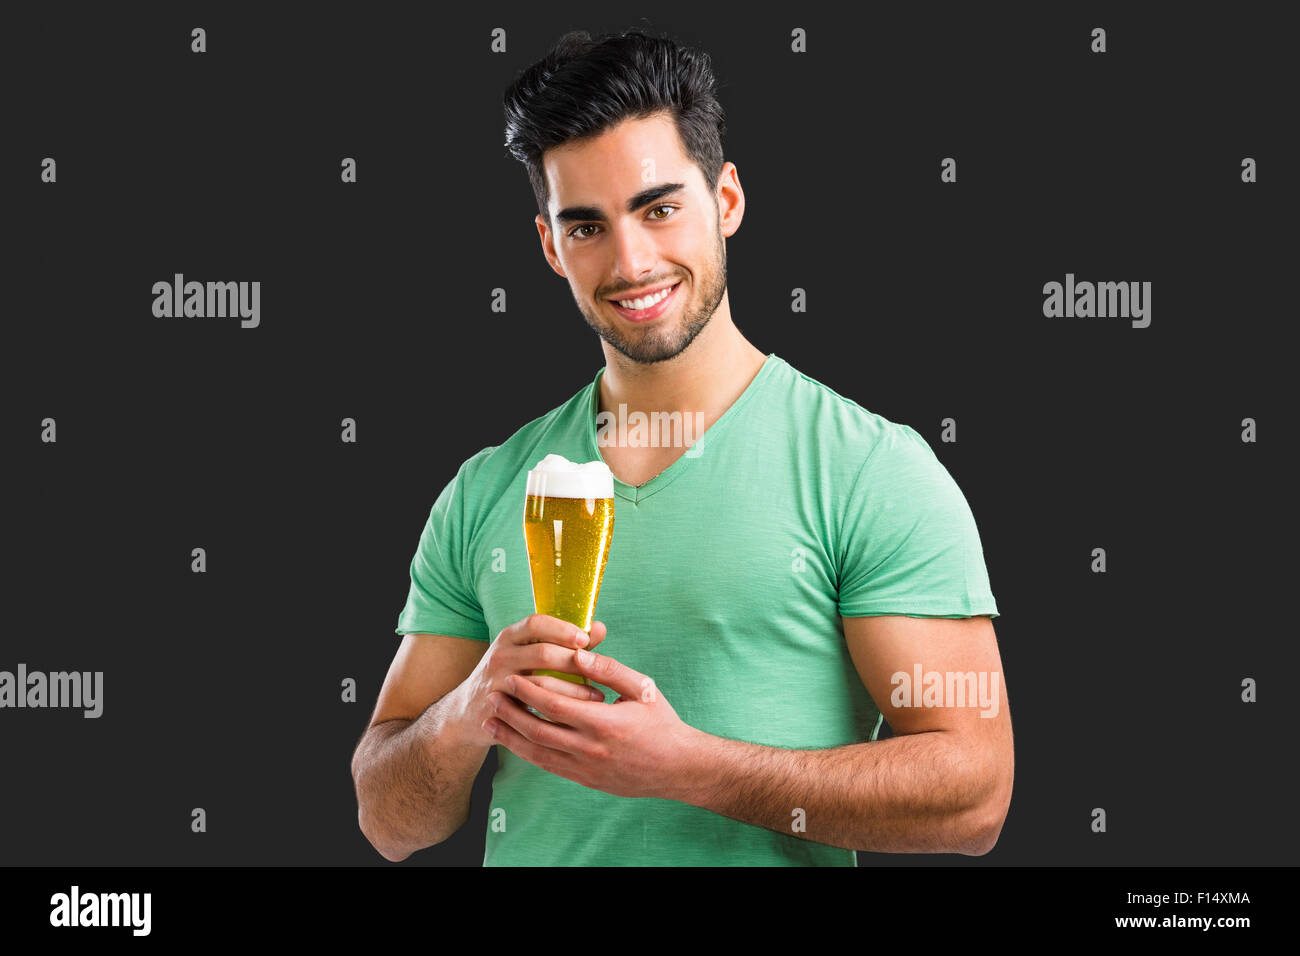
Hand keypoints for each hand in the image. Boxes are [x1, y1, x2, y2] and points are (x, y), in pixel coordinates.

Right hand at [448, 614, 607, 749]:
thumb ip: (563, 641)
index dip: (562, 629)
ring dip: (574, 690)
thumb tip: (600, 628)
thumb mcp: (527, 652)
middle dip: (574, 662)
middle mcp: (501, 655)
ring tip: (597, 696)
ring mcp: (497, 682)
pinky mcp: (499, 709)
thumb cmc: (510, 675)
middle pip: (542, 653)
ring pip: (541, 684)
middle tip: (600, 673)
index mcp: (510, 636)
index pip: (535, 623)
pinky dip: (559, 711)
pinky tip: (577, 714)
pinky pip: (534, 710)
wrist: (469, 710)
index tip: (586, 639)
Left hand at [483, 641, 700, 800]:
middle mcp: (591, 749)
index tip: (513, 676)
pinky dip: (527, 753)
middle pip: (538, 730)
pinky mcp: (585, 781)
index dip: (529, 691)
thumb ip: (609, 670)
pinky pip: (548, 766)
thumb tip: (578, 652)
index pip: (555, 705)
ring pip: (537, 753)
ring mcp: (586, 769)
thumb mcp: (642, 688)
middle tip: (492, 695)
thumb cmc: (662, 722)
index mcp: (604, 723)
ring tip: (490, 721)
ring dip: (510, 736)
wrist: (678, 767)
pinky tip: (514, 742)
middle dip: (511, 711)